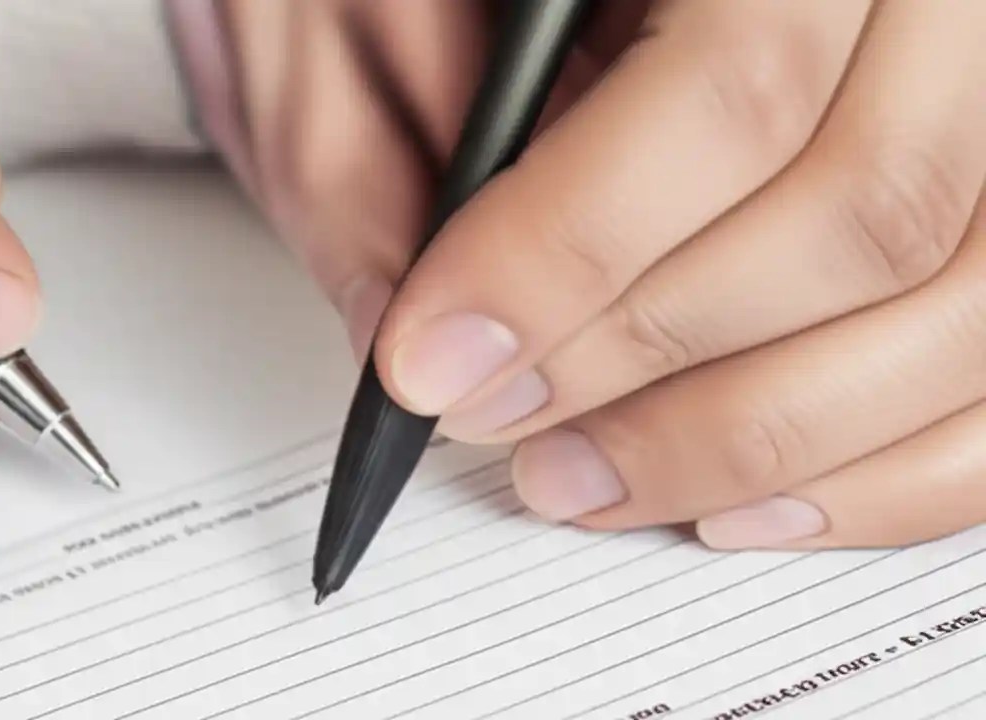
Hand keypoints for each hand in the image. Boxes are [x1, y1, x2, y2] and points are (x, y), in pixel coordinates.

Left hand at [219, 1, 985, 548]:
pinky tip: (738, 507)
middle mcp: (957, 10)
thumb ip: (438, 124)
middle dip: (644, 361)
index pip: (735, 94)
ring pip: (951, 313)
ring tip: (583, 479)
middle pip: (858, 218)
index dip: (567, 253)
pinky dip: (880, 478)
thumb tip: (414, 338)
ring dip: (746, 442)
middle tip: (494, 423)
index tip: (433, 358)